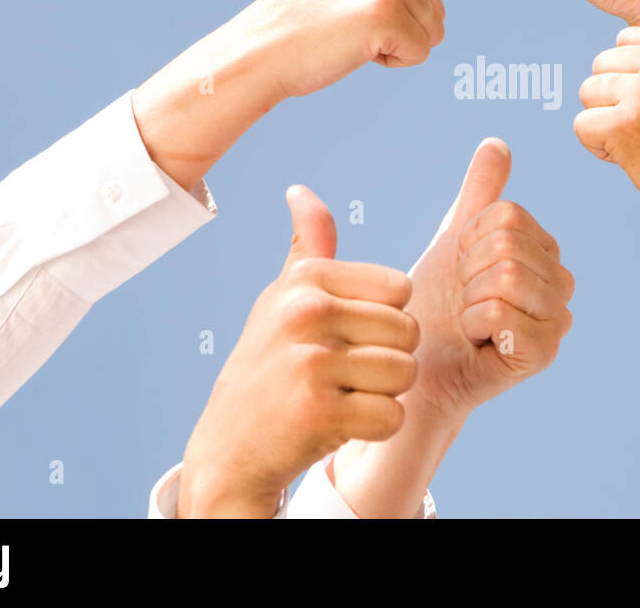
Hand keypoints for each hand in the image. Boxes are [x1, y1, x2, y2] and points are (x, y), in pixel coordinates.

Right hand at [177, 186, 418, 517]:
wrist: (230, 448)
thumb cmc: (269, 365)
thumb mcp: (282, 298)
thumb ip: (307, 247)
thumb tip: (300, 190)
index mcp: (306, 277)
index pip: (401, 289)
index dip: (386, 320)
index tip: (345, 338)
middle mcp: (306, 311)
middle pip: (410, 332)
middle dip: (390, 360)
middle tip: (343, 376)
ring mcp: (310, 362)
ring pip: (407, 373)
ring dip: (384, 395)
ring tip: (340, 398)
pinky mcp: (319, 414)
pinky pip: (393, 416)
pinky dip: (376, 428)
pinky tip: (338, 425)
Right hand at [256, 0, 446, 96]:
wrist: (266, 47)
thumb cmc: (303, 6)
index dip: (401, 0)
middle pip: (436, 5)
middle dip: (402, 24)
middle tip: (350, 19)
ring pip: (433, 31)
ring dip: (398, 43)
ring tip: (352, 31)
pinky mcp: (385, 13)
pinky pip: (420, 52)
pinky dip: (393, 60)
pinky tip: (355, 48)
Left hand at [329, 139, 573, 517]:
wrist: (418, 365)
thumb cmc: (436, 305)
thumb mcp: (454, 239)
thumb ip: (479, 193)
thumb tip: (496, 143)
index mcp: (544, 250)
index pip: (507, 216)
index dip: (468, 240)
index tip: (461, 270)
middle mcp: (561, 283)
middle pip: (508, 245)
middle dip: (466, 271)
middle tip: (463, 299)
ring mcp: (557, 320)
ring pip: (507, 277)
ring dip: (469, 299)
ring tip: (469, 319)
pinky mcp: (544, 353)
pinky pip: (502, 314)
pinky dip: (473, 325)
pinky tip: (477, 340)